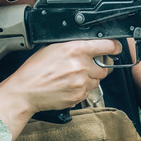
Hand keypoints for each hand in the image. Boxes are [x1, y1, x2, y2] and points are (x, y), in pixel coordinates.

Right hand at [0, 39, 121, 113]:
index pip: (108, 45)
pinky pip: (88, 92)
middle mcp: (81, 66)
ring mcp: (81, 83)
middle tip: (82, 67)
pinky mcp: (79, 96)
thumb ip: (75, 45)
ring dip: (89, 79)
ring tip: (71, 78)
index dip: (115, 47)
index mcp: (76, 49)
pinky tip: (68, 86)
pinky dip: (82, 89)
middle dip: (96, 67)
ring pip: (97, 80)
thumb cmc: (35, 69)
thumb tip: (91, 44)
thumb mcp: (53, 48)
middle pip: (104, 67)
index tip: (116, 48)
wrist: (25, 91)